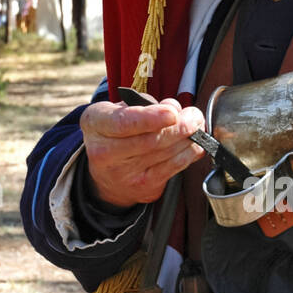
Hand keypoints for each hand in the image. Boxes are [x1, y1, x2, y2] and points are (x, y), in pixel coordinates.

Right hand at [79, 97, 206, 208]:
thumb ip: (144, 105)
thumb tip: (174, 109)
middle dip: (180, 126)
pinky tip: (194, 144)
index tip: (172, 113)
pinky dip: (189, 154)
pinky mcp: (143, 187)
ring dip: (189, 138)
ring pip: (166, 153)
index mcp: (96, 124)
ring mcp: (124, 174)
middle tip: (194, 115)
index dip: (151, 118)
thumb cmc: (116, 133)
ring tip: (197, 126)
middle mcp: (105, 152)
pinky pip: (173, 168)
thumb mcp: (117, 110)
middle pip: (151, 140)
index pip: (123, 122)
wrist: (106, 174)